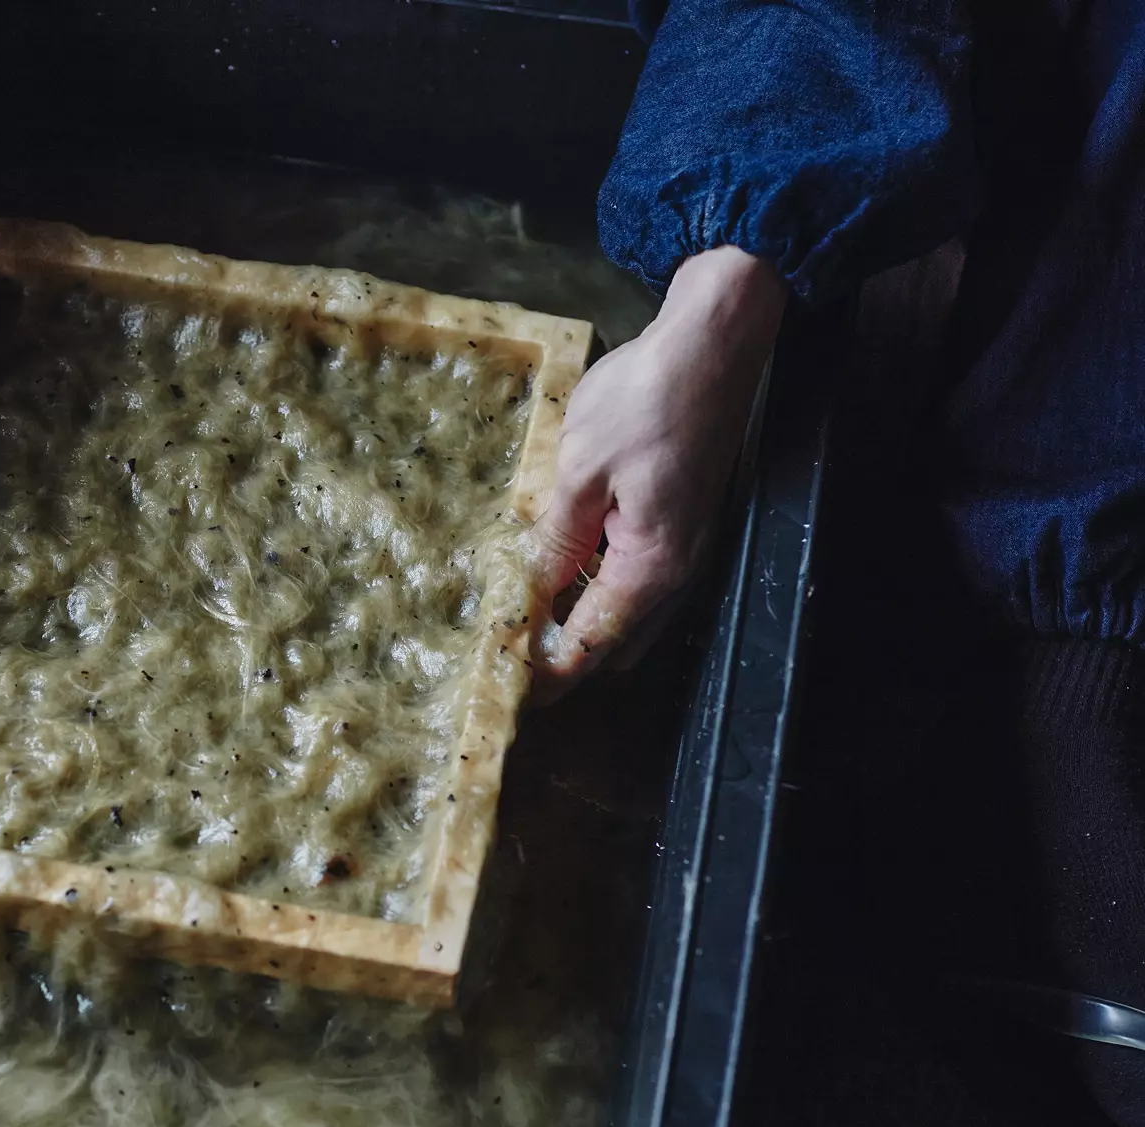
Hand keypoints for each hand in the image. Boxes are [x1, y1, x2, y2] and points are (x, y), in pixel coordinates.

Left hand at [527, 246, 786, 699]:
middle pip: (614, 641)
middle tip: (505, 651)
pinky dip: (598, 585)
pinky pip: (636, 576)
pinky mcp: (681, 520)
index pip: (592, 645)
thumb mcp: (580, 470)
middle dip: (564, 655)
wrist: (714, 342)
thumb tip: (529, 596)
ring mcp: (685, 546)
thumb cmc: (645, 399)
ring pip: (628, 611)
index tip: (505, 691)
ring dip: (581, 619)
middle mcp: (676, 570)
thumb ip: (557, 540)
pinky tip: (560, 564)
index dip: (548, 674)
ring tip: (522, 615)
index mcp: (651, 566)